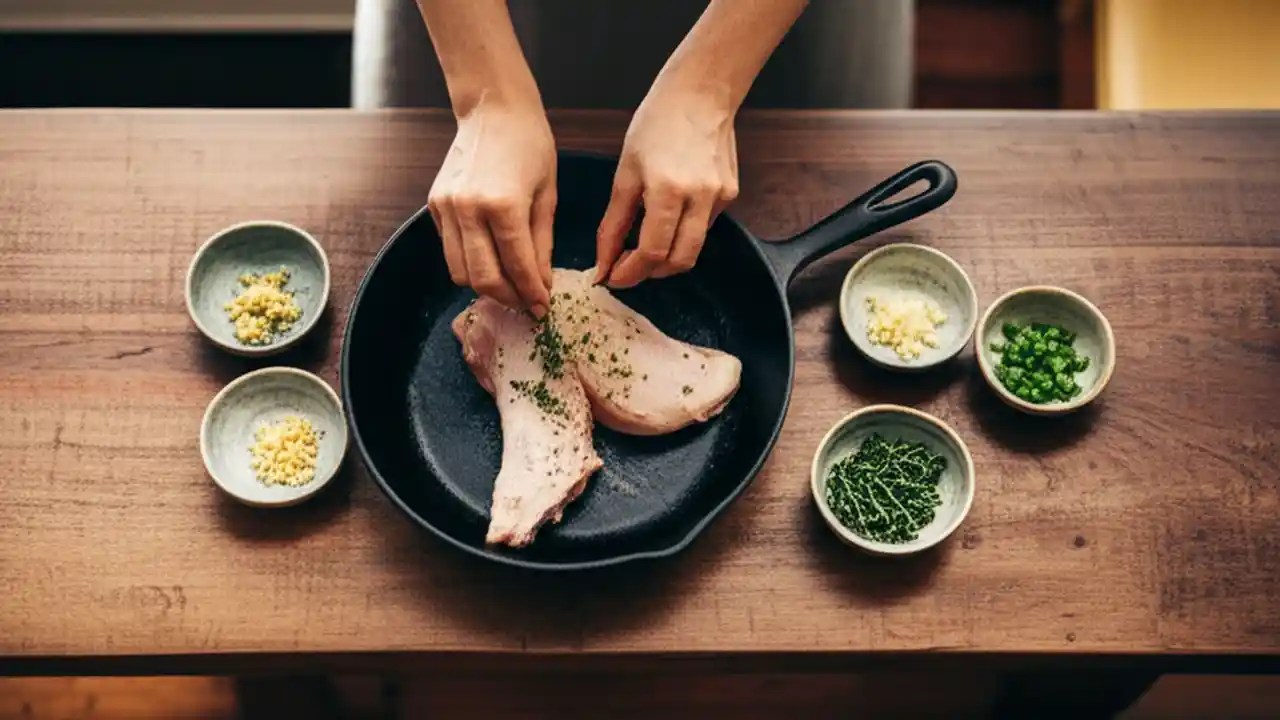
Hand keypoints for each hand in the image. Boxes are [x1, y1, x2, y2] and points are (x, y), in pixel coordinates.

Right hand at [428, 101, 556, 314]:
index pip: (518, 267)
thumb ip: (541, 245)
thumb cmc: (530, 146)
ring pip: (459, 271)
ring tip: (509, 285)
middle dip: (507, 298)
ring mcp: (446, 207)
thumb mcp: (547, 196)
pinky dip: (470, 262)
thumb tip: (541, 285)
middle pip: (482, 279)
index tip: (543, 308)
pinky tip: (490, 257)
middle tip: (526, 303)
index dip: (532, 294)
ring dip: (485, 286)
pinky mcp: (435, 204)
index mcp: (504, 205)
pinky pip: (450, 249)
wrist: (493, 109)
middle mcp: (468, 209)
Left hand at [596, 87, 738, 287]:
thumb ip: (614, 223)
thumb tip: (604, 262)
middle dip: (650, 273)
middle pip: (678, 261)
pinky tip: (669, 216)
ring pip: (693, 249)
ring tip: (643, 247)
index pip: (652, 252)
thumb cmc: (656, 124)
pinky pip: (703, 228)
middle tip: (626, 269)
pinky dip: (682, 233)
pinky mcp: (730, 194)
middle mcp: (700, 198)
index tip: (612, 278)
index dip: (631, 273)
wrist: (700, 93)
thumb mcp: (625, 173)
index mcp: (668, 190)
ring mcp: (720, 198)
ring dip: (666, 257)